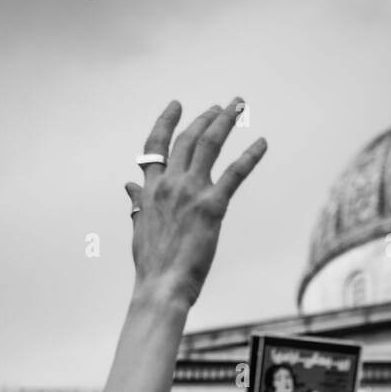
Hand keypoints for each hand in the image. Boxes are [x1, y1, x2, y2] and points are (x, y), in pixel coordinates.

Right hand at [125, 99, 266, 308]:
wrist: (162, 285)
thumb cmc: (152, 264)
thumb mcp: (140, 227)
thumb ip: (137, 202)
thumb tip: (129, 185)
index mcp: (151, 189)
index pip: (156, 146)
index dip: (166, 122)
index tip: (176, 106)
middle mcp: (170, 183)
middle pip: (188, 139)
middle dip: (205, 117)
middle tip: (221, 107)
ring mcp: (191, 192)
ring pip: (209, 144)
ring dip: (225, 121)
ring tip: (238, 107)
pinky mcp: (212, 206)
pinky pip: (234, 173)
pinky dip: (250, 156)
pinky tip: (262, 143)